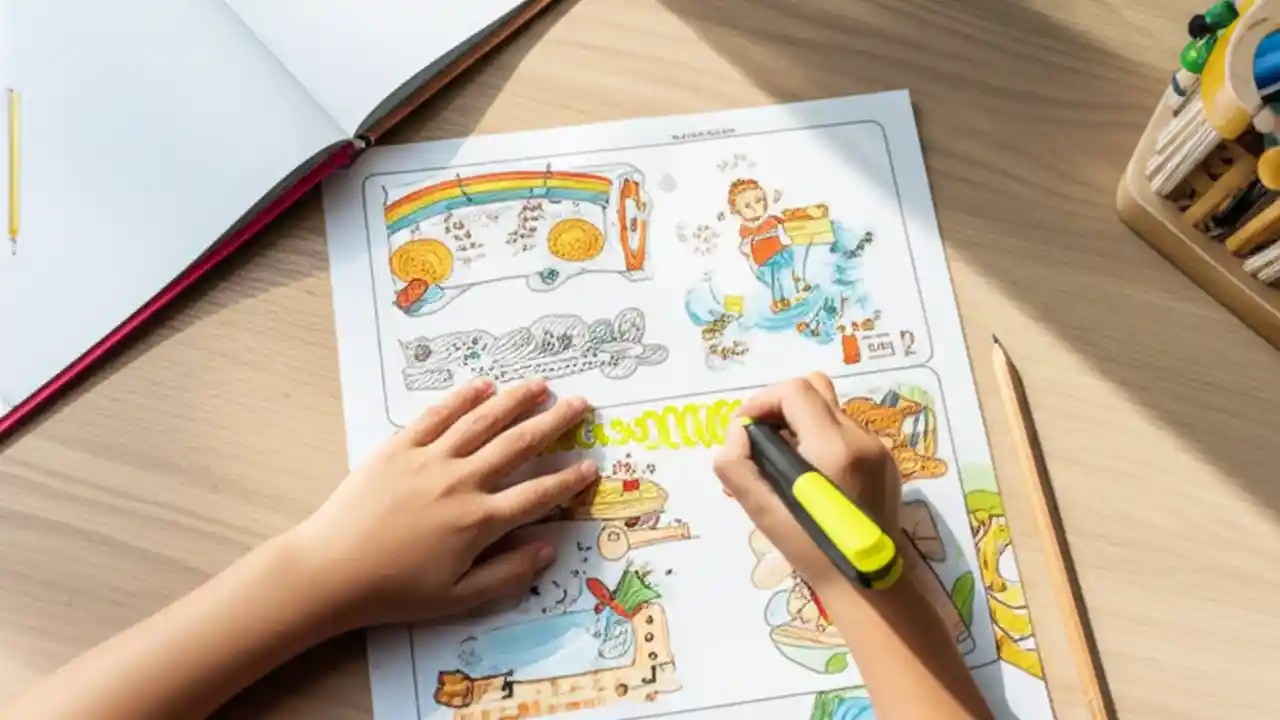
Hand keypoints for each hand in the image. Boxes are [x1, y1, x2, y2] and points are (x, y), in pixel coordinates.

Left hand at [291, 377, 594, 628]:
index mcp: (478, 522)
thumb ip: (508, 574)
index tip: (590, 465)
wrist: (330, 570)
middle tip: (580, 404)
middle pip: (518, 445)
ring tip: (540, 385)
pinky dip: (462, 398)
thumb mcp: (457, 597)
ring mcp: (429, 460)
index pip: (537, 494)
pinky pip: (436, 416)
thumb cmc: (394, 591)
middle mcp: (460, 482)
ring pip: (482, 421)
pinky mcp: (398, 448)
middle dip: (554, 423)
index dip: (568, 480)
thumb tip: (548, 549)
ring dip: (515, 400)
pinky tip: (483, 385)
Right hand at [714, 373, 901, 596]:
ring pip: (829, 411)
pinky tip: (810, 479)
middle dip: (779, 407)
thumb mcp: (763, 512)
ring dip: (799, 426)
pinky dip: (820, 442)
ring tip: (783, 465)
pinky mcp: (884, 462)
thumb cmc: (812, 552)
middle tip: (762, 441)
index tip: (746, 429)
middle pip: (814, 390)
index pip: (795, 390)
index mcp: (834, 447)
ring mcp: (878, 449)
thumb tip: (736, 436)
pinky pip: (844, 433)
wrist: (868, 586)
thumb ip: (737, 466)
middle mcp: (861, 438)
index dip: (762, 401)